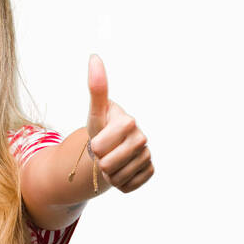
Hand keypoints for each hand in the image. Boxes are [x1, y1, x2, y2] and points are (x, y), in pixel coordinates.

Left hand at [83, 53, 153, 193]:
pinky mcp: (149, 170)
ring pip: (118, 178)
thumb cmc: (102, 128)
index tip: (98, 141)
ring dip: (109, 175)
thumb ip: (96, 88)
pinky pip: (128, 187)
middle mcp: (141, 137)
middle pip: (109, 165)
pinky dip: (120, 184)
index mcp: (128, 121)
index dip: (95, 148)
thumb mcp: (96, 112)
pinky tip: (121, 171)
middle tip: (104, 154)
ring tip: (111, 163)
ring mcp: (147, 155)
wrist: (113, 148)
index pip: (101, 146)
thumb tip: (94, 57)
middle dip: (101, 163)